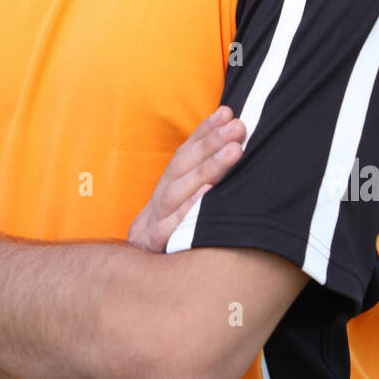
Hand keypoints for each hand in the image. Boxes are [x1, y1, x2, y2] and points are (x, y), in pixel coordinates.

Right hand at [127, 106, 245, 252]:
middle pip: (183, 166)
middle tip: (238, 127)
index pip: (186, 151)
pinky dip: (187, 211)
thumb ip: (204, 172)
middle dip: (212, 143)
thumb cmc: (173, 226)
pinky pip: (169, 227)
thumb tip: (230, 136)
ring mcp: (156, 218)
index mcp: (170, 183)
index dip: (205, 131)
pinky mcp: (154, 243)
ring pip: (178, 191)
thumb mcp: (184, 198)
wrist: (140, 265)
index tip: (227, 113)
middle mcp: (162, 195)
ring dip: (206, 169)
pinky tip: (207, 195)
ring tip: (234, 152)